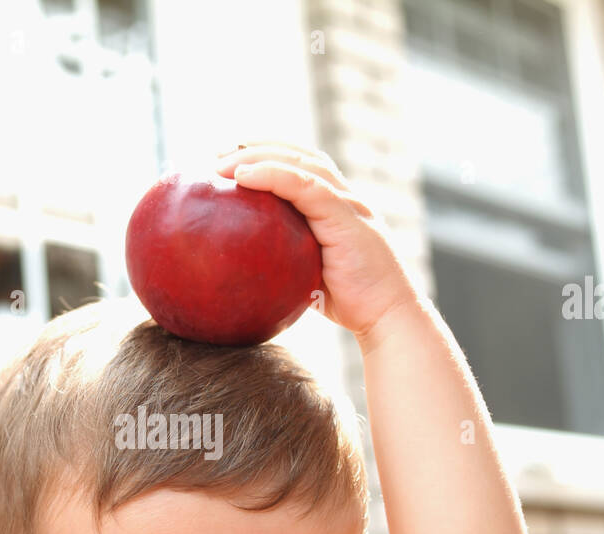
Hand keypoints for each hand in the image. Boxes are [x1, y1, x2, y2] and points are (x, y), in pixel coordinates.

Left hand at [215, 141, 424, 349]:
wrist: (388, 316)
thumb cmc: (351, 302)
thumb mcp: (311, 275)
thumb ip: (289, 261)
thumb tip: (246, 269)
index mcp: (337, 207)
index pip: (302, 165)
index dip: (268, 154)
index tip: (230, 157)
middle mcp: (344, 198)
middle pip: (299, 155)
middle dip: (256, 147)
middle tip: (216, 153)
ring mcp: (348, 204)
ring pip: (301, 164)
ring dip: (258, 157)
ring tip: (221, 163)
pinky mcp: (346, 217)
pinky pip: (306, 187)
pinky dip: (273, 175)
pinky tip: (243, 176)